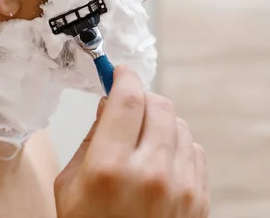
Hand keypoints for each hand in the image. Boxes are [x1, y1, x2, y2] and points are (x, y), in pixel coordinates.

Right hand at [54, 66, 209, 217]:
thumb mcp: (69, 186)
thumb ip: (89, 139)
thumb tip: (110, 104)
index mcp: (110, 169)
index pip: (128, 100)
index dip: (124, 77)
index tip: (119, 72)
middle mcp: (151, 174)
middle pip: (158, 105)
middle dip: (141, 97)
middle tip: (128, 105)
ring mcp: (181, 187)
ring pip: (179, 124)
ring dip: (159, 121)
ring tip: (142, 139)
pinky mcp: (199, 198)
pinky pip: (194, 149)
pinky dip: (177, 144)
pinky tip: (160, 160)